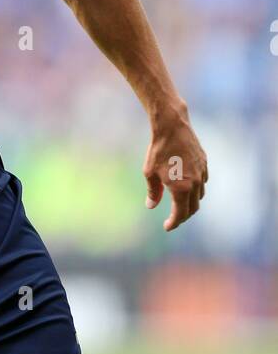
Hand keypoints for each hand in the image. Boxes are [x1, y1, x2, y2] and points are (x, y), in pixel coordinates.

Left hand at [143, 107, 207, 231]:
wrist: (172, 127)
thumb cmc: (158, 150)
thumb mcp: (150, 173)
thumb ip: (153, 192)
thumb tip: (151, 206)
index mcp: (182, 188)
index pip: (180, 214)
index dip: (174, 222)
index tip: (167, 227)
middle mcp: (196, 183)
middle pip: (193, 208)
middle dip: (183, 216)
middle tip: (173, 219)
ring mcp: (202, 172)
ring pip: (200, 195)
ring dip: (190, 203)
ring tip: (180, 204)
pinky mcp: (204, 163)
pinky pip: (203, 182)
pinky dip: (196, 189)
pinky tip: (187, 187)